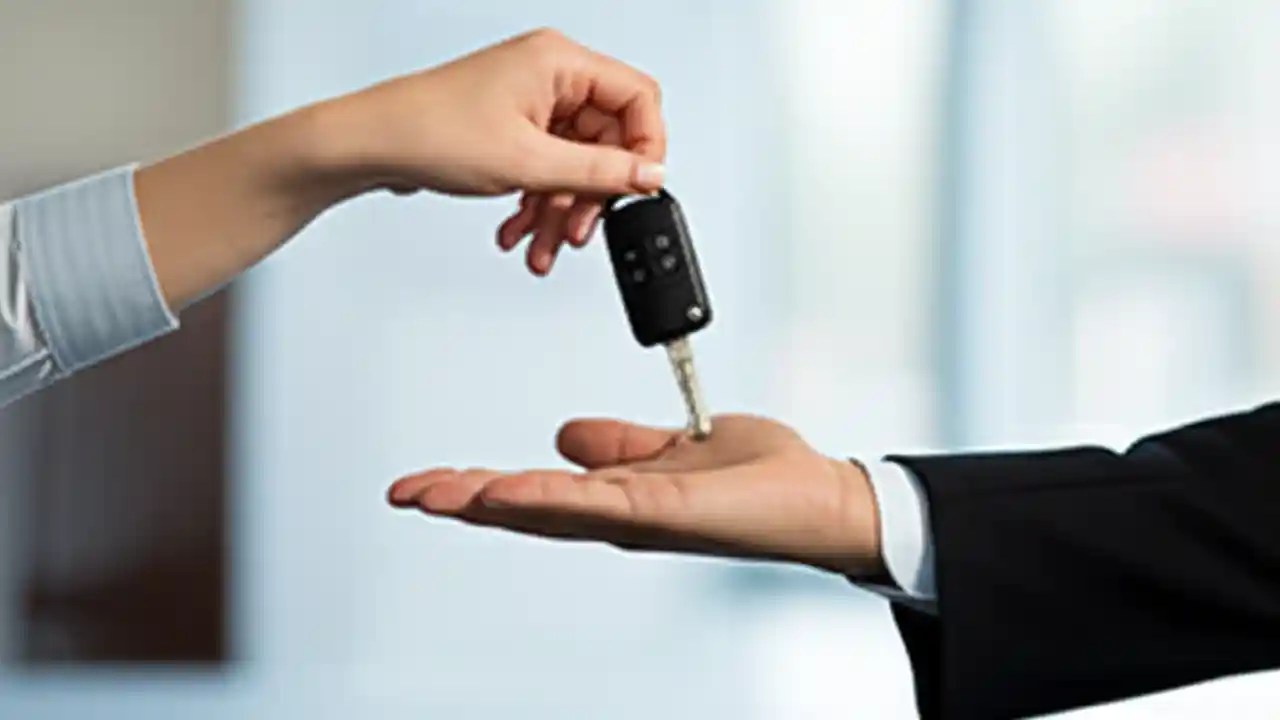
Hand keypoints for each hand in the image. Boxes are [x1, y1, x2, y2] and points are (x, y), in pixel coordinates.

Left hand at [136, 28, 664, 307]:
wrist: (369, 146)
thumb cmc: (429, 131)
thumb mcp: (528, 162)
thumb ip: (598, 172)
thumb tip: (649, 176)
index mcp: (559, 61)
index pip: (637, 98)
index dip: (645, 148)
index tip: (637, 190)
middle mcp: (548, 76)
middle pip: (606, 139)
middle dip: (592, 193)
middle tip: (578, 229)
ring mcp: (529, 103)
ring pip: (574, 163)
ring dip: (561, 208)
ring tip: (544, 243)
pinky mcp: (511, 129)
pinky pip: (547, 169)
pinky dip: (538, 202)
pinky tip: (520, 230)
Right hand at [387, 415, 884, 577]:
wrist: (821, 497)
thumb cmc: (762, 476)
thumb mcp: (674, 445)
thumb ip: (621, 443)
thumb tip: (564, 435)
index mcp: (619, 497)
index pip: (535, 492)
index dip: (479, 489)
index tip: (428, 482)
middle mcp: (621, 515)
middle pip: (527, 510)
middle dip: (462, 502)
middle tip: (404, 494)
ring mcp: (641, 517)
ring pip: (549, 511)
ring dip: (488, 502)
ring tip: (434, 494)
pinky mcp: (668, 510)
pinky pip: (598, 500)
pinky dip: (546, 497)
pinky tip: (504, 490)